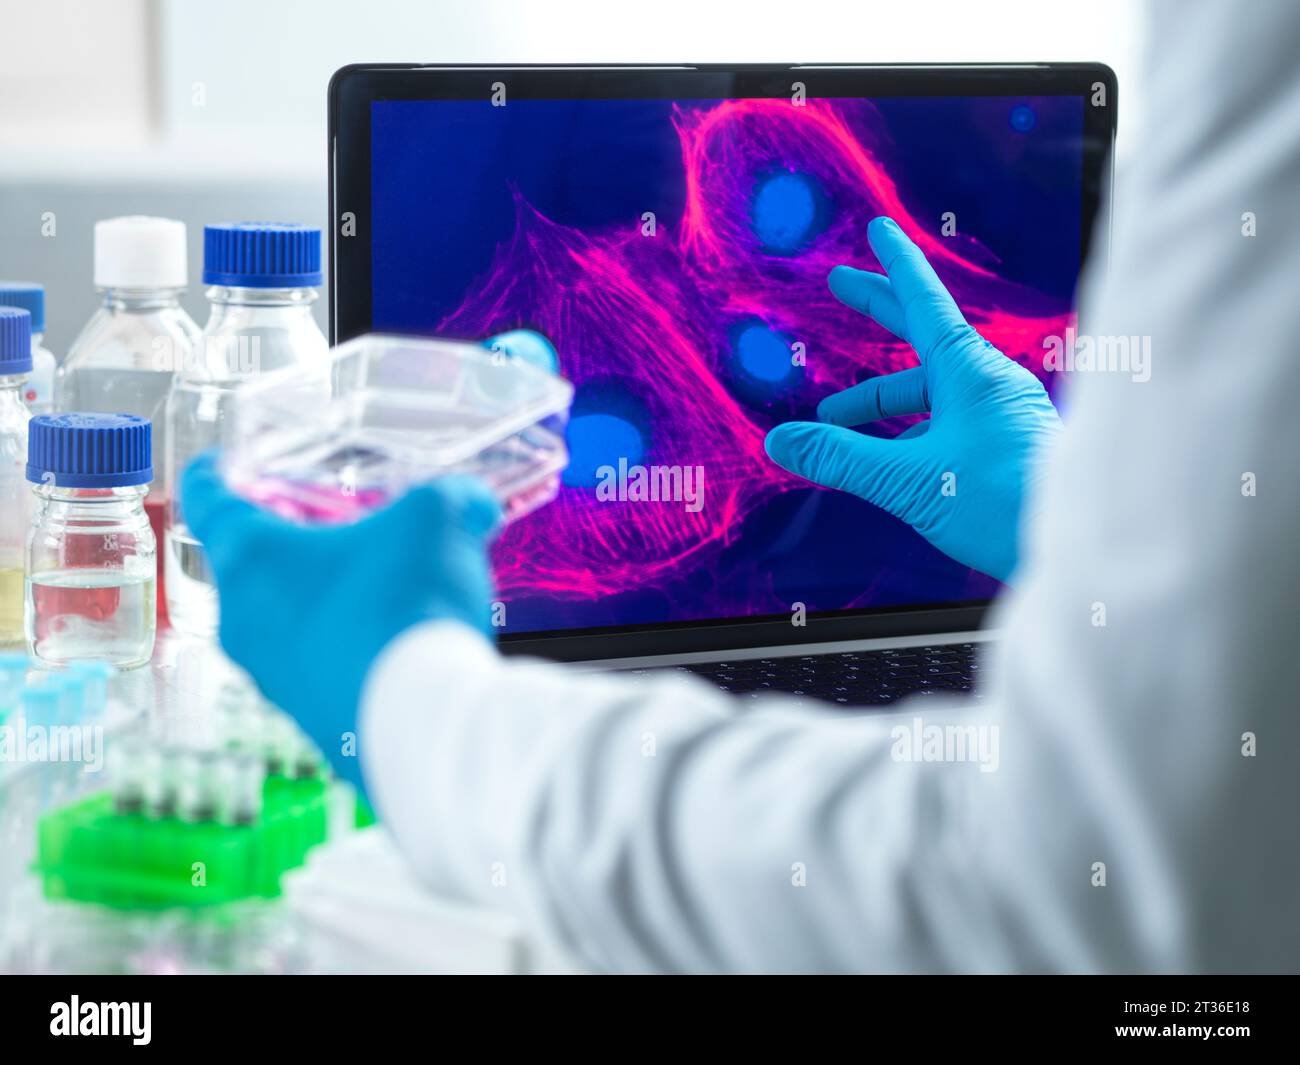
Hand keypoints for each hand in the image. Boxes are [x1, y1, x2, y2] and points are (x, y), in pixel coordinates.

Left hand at [181, 455, 499, 790]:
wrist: (427, 719)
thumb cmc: (408, 605)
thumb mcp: (440, 519)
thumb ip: (454, 499)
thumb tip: (470, 503)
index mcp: (253, 558)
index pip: (207, 500)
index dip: (211, 474)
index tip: (215, 466)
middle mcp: (245, 621)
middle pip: (250, 568)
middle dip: (290, 546)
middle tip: (329, 529)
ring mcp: (273, 678)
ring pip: (285, 622)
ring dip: (322, 603)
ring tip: (379, 590)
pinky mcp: (309, 719)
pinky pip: (320, 669)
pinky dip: (349, 650)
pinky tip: (397, 643)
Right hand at [764, 217, 1060, 582]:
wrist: (1082, 545)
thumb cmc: (1005, 504)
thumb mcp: (908, 480)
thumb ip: (839, 458)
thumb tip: (780, 442)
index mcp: (969, 373)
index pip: (923, 302)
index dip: (893, 265)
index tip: (877, 230)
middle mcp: (988, 384)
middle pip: (921, 336)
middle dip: (877, 312)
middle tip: (842, 285)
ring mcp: (1000, 415)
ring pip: (929, 394)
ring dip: (880, 403)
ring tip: (834, 424)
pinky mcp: (1006, 449)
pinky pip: (946, 424)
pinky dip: (908, 433)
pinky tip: (886, 460)